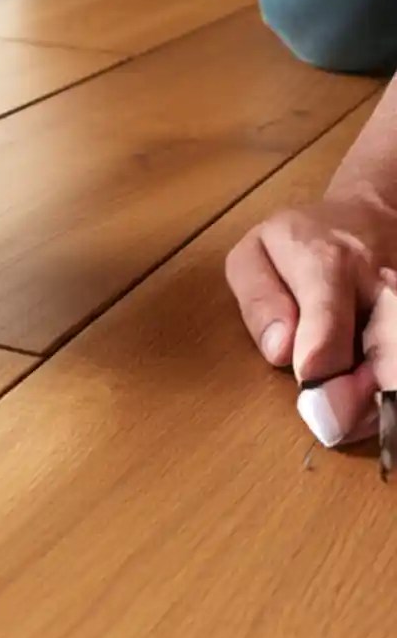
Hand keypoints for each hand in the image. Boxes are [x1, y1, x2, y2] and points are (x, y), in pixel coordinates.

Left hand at [225, 195, 396, 444]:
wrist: (369, 213)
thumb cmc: (299, 243)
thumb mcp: (255, 255)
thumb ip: (259, 302)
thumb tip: (280, 351)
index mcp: (328, 263)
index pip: (328, 323)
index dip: (319, 365)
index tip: (310, 385)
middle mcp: (383, 283)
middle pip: (390, 353)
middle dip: (365, 400)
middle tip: (335, 425)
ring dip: (386, 406)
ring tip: (352, 422)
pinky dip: (393, 399)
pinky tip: (376, 408)